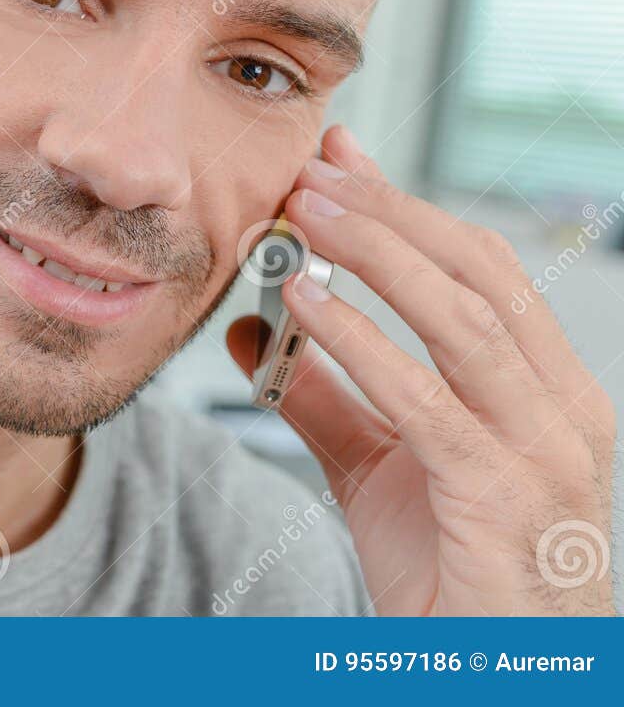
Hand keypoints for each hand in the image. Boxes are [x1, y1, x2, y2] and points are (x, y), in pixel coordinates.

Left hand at [226, 124, 617, 615]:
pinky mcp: (503, 497)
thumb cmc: (448, 567)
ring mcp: (544, 452)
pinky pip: (426, 401)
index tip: (338, 158)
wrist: (488, 674)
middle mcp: (563, 408)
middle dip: (389, 211)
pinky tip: (306, 308)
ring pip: (465, 320)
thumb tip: (251, 332)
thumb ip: (323, 395)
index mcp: (545, 388)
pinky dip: (363, 343)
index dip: (406, 205)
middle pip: (480, 273)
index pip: (482, 267)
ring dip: (378, 257)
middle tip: (311, 172)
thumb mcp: (377, 465)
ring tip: (304, 217)